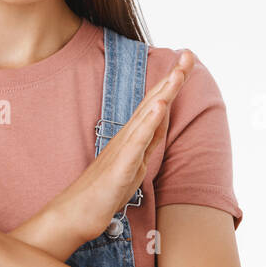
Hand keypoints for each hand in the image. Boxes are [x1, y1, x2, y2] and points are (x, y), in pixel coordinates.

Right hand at [50, 49, 193, 243]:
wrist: (77, 213)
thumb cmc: (105, 190)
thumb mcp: (135, 163)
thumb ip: (148, 141)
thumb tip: (160, 121)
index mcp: (134, 137)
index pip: (157, 105)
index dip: (173, 83)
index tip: (187, 61)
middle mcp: (129, 137)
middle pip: (154, 102)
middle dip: (173, 78)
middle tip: (189, 53)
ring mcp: (124, 150)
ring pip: (147, 117)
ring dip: (163, 93)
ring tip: (178, 73)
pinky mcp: (121, 167)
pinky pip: (137, 143)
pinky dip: (149, 124)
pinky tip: (159, 107)